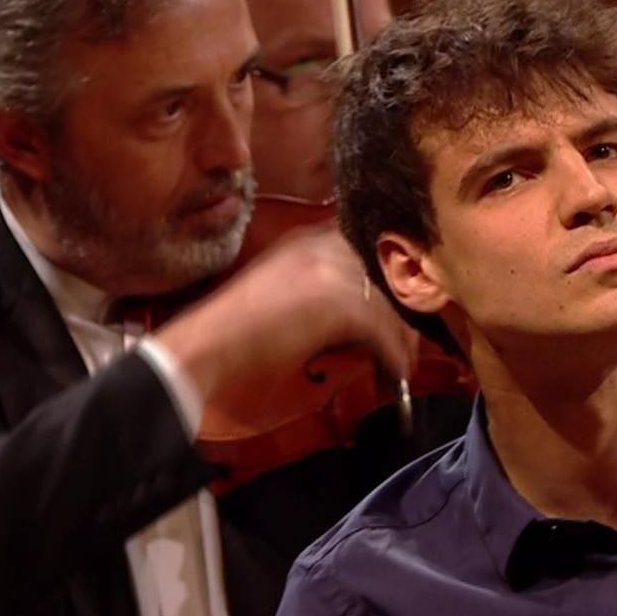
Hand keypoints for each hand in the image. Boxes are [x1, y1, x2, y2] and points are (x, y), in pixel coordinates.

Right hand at [155, 226, 412, 404]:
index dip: (390, 278)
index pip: (368, 246)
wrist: (202, 350)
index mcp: (304, 240)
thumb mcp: (281, 296)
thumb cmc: (234, 335)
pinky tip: (395, 375)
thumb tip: (365, 315)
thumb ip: (318, 292)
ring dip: (403, 336)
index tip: (404, 309)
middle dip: (404, 306)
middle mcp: (319, 245)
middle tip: (414, 338)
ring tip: (405, 363)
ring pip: (389, 301)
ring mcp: (327, 269)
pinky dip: (394, 357)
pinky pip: (382, 330)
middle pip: (386, 271)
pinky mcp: (333, 302)